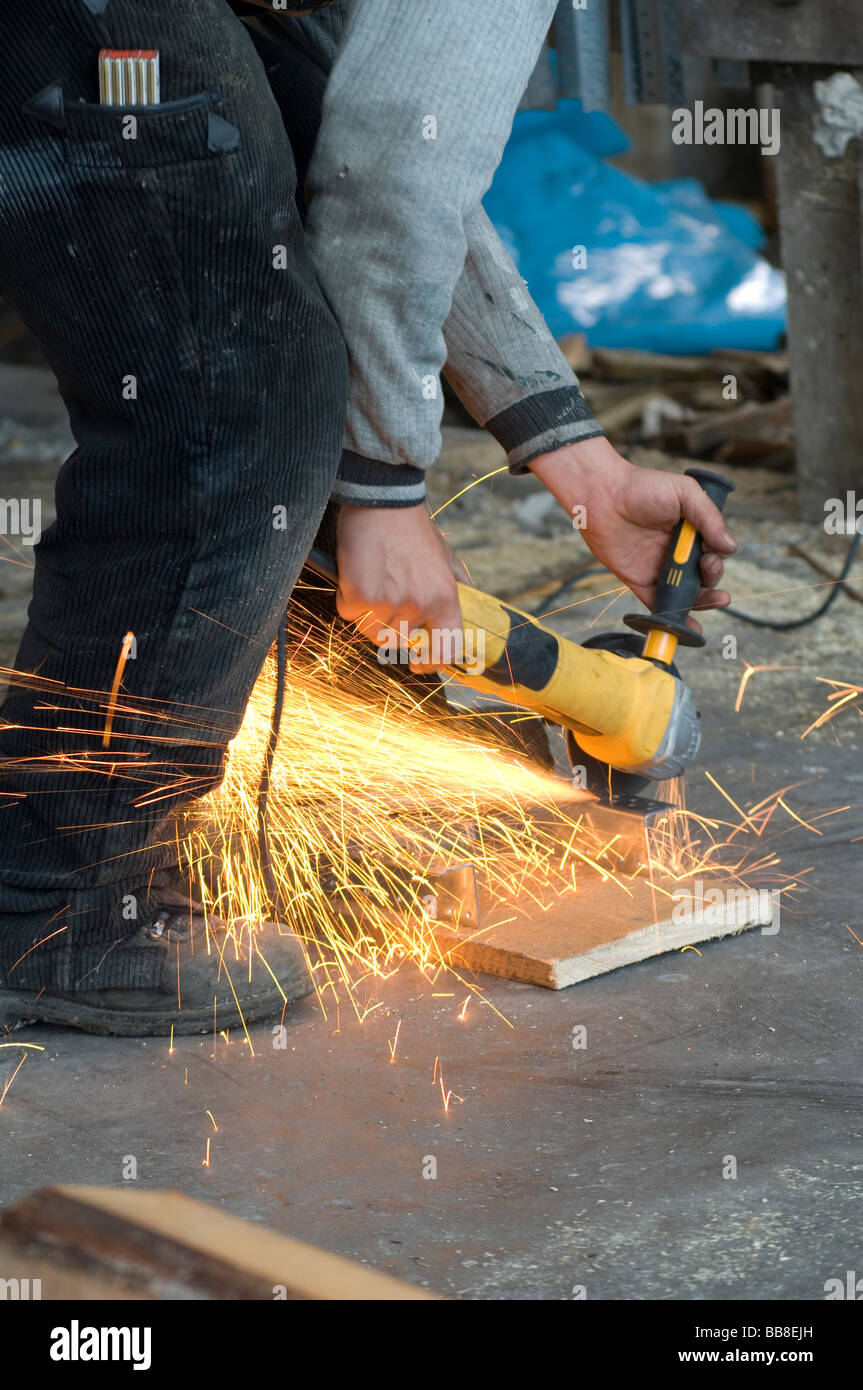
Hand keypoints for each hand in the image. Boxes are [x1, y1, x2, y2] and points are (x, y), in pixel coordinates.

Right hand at [335, 503, 465, 669]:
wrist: (383, 500)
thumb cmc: (412, 529)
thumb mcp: (446, 557)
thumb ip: (458, 587)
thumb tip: (472, 609)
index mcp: (445, 598)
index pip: (446, 650)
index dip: (432, 662)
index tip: (420, 663)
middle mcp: (419, 604)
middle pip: (398, 640)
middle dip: (389, 624)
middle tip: (386, 596)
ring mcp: (388, 602)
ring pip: (371, 628)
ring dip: (367, 611)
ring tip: (373, 577)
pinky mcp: (359, 595)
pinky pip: (349, 612)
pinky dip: (348, 596)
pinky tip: (358, 571)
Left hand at [529, 436, 735, 632]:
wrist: (602, 496)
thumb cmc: (642, 488)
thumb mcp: (685, 493)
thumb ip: (710, 518)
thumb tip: (730, 548)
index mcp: (691, 531)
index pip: (714, 552)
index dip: (717, 557)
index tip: (710, 552)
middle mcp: (678, 552)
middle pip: (704, 576)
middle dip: (713, 576)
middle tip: (705, 566)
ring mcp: (660, 568)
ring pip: (687, 593)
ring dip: (703, 602)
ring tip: (717, 600)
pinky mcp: (641, 582)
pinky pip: (658, 605)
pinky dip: (672, 619)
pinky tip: (689, 629)